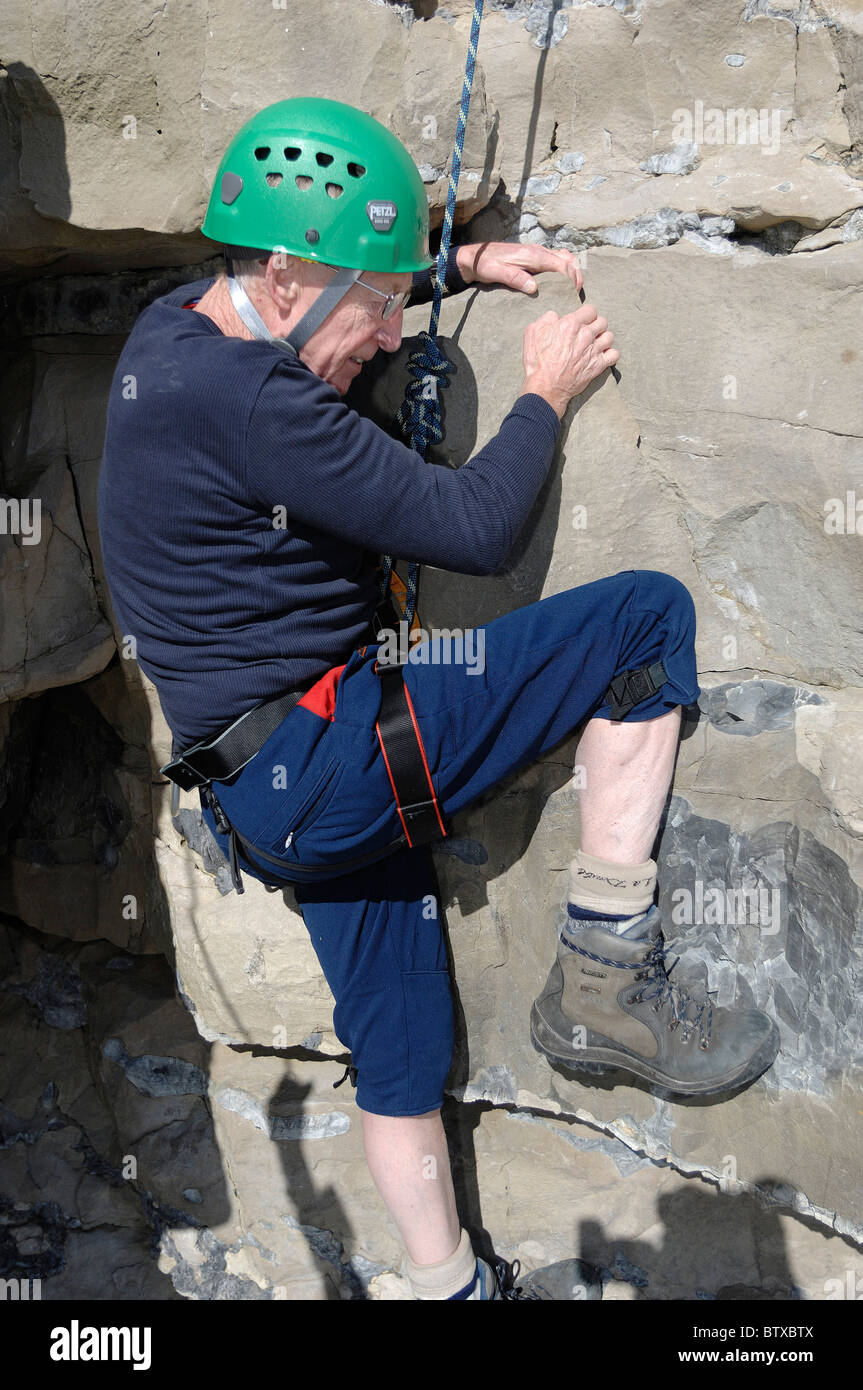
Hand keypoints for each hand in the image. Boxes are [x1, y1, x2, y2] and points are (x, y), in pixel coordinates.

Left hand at [456, 241, 581, 295]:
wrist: (475, 256)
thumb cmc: (484, 265)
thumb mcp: (496, 273)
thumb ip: (515, 279)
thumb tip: (534, 288)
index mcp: (532, 255)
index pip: (560, 265)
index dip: (571, 279)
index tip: (573, 293)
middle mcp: (537, 251)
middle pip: (567, 259)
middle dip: (576, 275)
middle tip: (576, 293)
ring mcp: (537, 252)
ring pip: (563, 257)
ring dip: (572, 270)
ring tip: (572, 287)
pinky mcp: (534, 256)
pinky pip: (555, 258)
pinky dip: (564, 267)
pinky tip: (561, 281)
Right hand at [521, 303, 618, 418]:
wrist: (545, 386)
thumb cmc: (537, 360)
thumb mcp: (533, 331)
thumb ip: (547, 318)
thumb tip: (556, 317)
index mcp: (571, 324)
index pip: (590, 310)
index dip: (586, 315)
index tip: (582, 321)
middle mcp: (585, 335)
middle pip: (602, 322)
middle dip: (595, 325)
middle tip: (587, 333)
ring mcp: (594, 351)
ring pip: (609, 337)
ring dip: (603, 339)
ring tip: (595, 344)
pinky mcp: (598, 366)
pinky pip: (614, 354)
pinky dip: (610, 354)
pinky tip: (601, 356)